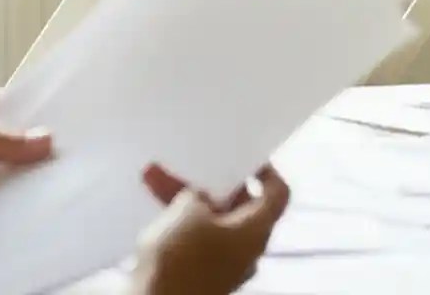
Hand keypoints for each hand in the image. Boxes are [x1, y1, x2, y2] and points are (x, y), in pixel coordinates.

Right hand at [133, 164, 289, 294]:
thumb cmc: (181, 260)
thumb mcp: (188, 211)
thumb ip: (198, 195)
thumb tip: (200, 197)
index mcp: (256, 232)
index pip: (277, 194)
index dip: (266, 171)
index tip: (247, 156)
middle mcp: (245, 249)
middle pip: (237, 205)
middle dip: (208, 182)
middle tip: (190, 163)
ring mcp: (223, 263)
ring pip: (208, 220)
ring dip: (183, 199)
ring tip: (153, 177)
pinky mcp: (201, 273)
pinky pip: (194, 238)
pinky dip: (176, 221)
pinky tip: (152, 205)